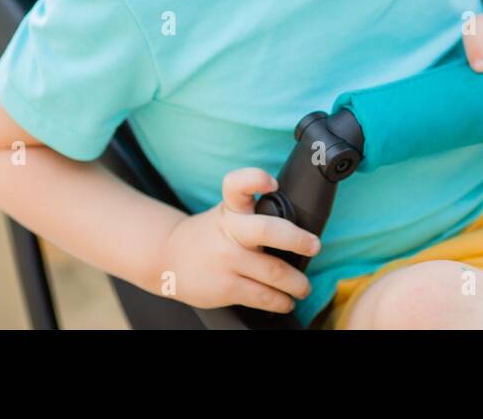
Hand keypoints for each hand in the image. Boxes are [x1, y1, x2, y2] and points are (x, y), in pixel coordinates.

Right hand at [157, 167, 319, 313]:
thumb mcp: (226, 214)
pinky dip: (281, 301)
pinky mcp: (226, 287)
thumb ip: (254, 214)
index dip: (255, 179)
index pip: (237, 185)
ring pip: (274, 272)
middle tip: (315, 246)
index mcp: (230, 208)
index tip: (271, 182)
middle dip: (298, 240)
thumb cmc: (209, 235)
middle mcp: (229, 232)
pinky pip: (263, 296)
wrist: (168, 258)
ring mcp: (227, 260)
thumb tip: (299, 229)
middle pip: (267, 230)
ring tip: (304, 287)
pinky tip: (287, 302)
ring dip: (297, 283)